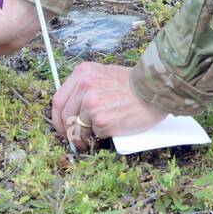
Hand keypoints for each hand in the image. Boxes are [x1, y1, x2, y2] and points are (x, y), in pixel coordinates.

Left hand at [50, 62, 166, 150]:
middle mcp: (84, 86)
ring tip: (90, 140)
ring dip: (82, 138)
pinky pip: (94, 134)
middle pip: (64, 116)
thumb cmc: (134, 84)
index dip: (58, 118)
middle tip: (74, 139)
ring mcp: (91, 104)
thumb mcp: (105, 75)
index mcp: (83, 73)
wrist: (154, 89)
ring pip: (76, 128)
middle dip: (67, 132)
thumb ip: (88, 87)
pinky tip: (107, 134)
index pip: (58, 100)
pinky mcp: (102, 120)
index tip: (62, 126)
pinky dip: (99, 138)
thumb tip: (74, 109)